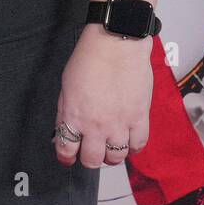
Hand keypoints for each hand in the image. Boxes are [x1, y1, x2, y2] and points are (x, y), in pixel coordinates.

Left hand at [53, 28, 152, 167]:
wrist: (116, 44)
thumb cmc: (90, 57)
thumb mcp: (66, 86)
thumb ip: (66, 111)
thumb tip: (64, 128)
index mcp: (74, 115)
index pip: (67, 149)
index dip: (66, 156)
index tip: (68, 157)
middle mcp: (95, 124)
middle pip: (92, 160)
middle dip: (89, 159)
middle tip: (90, 152)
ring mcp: (119, 123)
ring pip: (116, 157)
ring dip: (111, 155)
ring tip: (110, 146)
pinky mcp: (139, 118)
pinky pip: (138, 145)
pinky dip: (133, 148)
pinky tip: (128, 141)